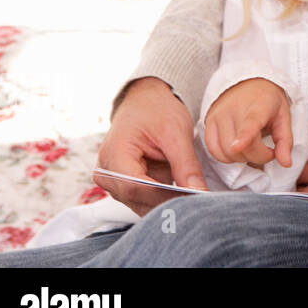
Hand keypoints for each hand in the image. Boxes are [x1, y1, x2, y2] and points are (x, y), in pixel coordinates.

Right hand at [96, 77, 209, 215]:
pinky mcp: (126, 187)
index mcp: (114, 154)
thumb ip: (186, 165)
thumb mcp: (176, 133)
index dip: (165, 197)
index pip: (136, 186)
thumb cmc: (157, 111)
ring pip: (141, 205)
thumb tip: (199, 193)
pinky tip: (183, 198)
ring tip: (194, 201)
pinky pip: (144, 201)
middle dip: (169, 202)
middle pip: (137, 199)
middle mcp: (107, 173)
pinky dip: (164, 201)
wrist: (145, 102)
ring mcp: (114, 182)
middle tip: (199, 203)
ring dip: (167, 204)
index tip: (193, 199)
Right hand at [203, 77, 292, 168]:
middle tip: (265, 149)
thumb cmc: (267, 102)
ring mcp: (218, 115)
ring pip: (226, 152)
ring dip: (241, 158)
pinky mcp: (208, 122)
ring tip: (251, 147)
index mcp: (258, 106)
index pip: (250, 124)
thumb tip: (286, 163)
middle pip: (240, 148)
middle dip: (257, 157)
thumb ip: (285, 141)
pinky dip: (226, 157)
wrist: (248, 82)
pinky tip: (236, 149)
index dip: (244, 137)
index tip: (238, 147)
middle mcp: (234, 109)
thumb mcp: (283, 117)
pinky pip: (213, 150)